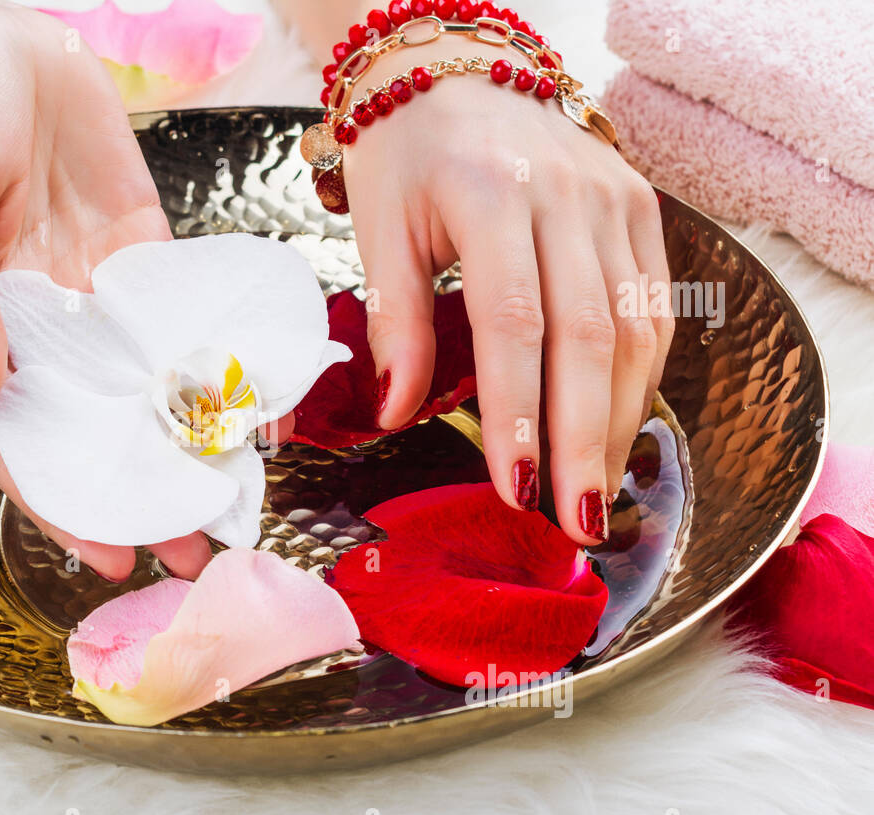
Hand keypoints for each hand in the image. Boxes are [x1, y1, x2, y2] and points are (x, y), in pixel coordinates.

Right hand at [0, 2, 214, 579]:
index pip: (23, 440)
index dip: (62, 502)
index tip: (106, 556)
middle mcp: (48, 330)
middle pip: (97, 432)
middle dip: (140, 495)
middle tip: (191, 557)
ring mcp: (101, 299)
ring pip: (149, 392)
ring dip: (188, 450)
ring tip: (233, 504)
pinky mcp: (146, 258)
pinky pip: (186, 322)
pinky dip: (218, 365)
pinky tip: (258, 406)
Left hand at [342, 40, 673, 544]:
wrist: (452, 74)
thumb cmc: (405, 158)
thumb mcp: (380, 233)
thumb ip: (396, 324)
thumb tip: (397, 414)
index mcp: (491, 194)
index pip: (515, 324)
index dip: (520, 414)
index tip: (518, 490)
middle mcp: (565, 193)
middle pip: (588, 334)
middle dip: (585, 439)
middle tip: (576, 522)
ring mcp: (613, 196)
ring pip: (635, 324)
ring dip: (621, 417)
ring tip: (597, 492)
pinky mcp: (639, 203)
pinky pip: (652, 301)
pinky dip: (639, 371)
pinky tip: (618, 425)